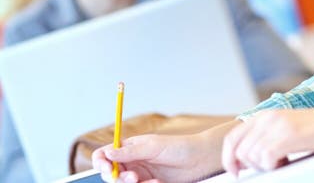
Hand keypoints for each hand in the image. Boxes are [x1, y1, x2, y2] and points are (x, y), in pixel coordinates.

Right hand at [92, 121, 236, 182]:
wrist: (200, 159)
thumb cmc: (179, 147)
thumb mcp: (153, 147)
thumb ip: (130, 152)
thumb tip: (108, 153)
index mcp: (131, 147)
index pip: (105, 154)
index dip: (101, 163)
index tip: (108, 170)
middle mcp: (133, 160)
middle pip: (111, 173)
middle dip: (118, 178)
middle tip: (132, 177)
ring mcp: (140, 173)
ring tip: (148, 180)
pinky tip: (157, 182)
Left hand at [221, 99, 313, 176]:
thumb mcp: (286, 129)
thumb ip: (267, 137)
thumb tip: (246, 159)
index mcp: (264, 115)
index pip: (232, 139)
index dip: (229, 159)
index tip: (237, 173)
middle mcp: (267, 117)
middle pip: (239, 151)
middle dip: (250, 166)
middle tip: (271, 167)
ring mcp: (277, 125)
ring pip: (251, 157)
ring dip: (265, 166)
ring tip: (284, 161)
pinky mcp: (288, 135)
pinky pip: (266, 158)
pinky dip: (274, 166)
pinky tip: (288, 161)